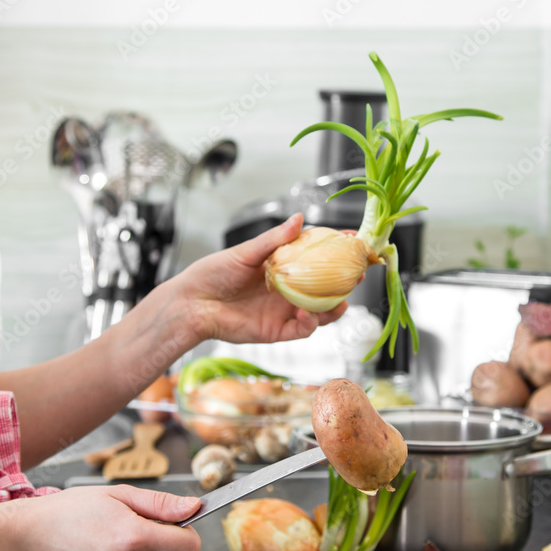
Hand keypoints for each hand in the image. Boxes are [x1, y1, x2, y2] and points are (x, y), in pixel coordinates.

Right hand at [18, 486, 201, 550]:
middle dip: (162, 545)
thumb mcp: (119, 494)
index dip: (186, 534)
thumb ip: (161, 503)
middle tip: (132, 530)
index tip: (175, 527)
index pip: (189, 547)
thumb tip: (194, 508)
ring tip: (111, 544)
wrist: (28, 538)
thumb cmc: (71, 511)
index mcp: (133, 537)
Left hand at [175, 214, 348, 344]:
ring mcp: (284, 311)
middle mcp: (288, 289)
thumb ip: (274, 240)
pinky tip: (308, 314)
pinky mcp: (277, 331)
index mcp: (283, 266)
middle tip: (358, 273)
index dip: (337, 251)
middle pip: (326, 288)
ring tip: (341, 300)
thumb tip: (299, 218)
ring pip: (320, 312)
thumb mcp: (245, 252)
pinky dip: (310, 323)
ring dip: (334, 307)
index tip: (354, 242)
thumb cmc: (213, 273)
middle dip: (345, 282)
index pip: (317, 258)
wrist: (192, 303)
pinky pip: (302, 329)